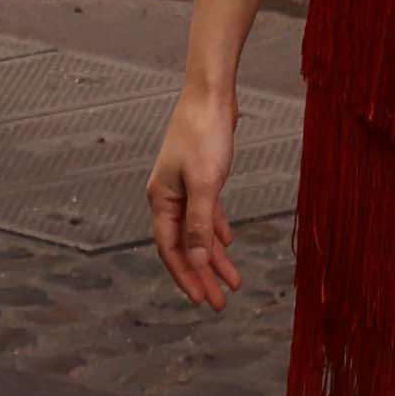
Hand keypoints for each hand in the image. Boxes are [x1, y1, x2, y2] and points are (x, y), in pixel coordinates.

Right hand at [148, 67, 240, 306]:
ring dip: (214, 256)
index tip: (203, 300)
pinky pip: (206, 213)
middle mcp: (168, 196)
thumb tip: (197, 261)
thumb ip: (200, 224)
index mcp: (161, 200)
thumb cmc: (204, 134)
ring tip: (233, 281)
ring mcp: (183, 186)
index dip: (187, 276)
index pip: (170, 249)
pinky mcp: (200, 175)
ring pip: (198, 231)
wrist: (211, 93)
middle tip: (219, 302)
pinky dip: (217, 229)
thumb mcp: (205, 184)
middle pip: (184, 245)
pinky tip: (229, 242)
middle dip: (202, 274)